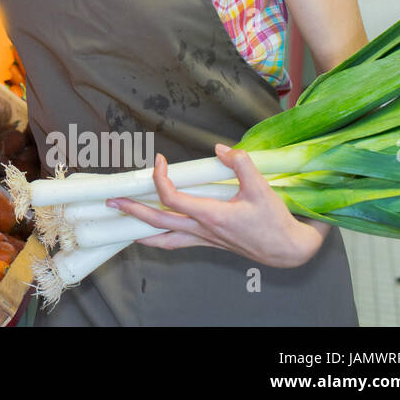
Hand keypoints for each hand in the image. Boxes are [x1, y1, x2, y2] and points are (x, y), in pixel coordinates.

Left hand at [107, 145, 328, 268]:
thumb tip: (220, 148)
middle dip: (132, 210)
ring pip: (163, 238)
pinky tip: (149, 233)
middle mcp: (201, 230)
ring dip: (139, 229)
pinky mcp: (208, 242)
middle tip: (111, 200)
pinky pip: (176, 243)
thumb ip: (241, 164)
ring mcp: (203, 239)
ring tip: (121, 221)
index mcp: (211, 215)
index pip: (172, 198)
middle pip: (157, 222)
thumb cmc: (275, 221)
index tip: (159, 160)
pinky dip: (158, 237)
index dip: (160, 179)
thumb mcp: (262, 189)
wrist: (288, 250)